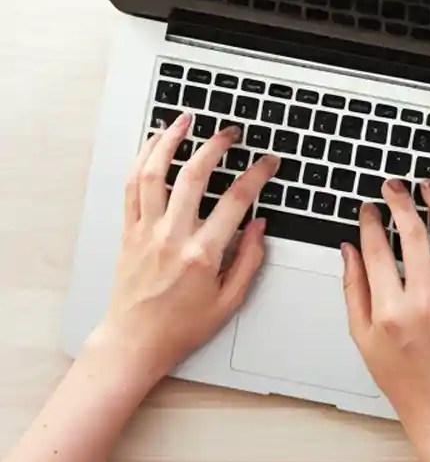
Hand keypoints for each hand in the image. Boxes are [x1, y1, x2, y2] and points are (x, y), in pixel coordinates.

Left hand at [89, 113, 279, 381]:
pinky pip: (131, 187)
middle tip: (231, 132)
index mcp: (202, 254)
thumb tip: (259, 225)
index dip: (257, 174)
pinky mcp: (128, 232)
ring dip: (169, 141)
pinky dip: (141, 160)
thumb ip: (249, 259)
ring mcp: (146, 231)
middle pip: (194, 176)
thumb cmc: (181, 326)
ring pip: (154, 173)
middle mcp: (171, 237)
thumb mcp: (229, 300)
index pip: (236, 200)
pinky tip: (152, 145)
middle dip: (215, 146)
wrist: (134, 341)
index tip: (268, 161)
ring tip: (184, 120)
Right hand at [341, 179, 429, 433]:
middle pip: (413, 234)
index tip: (367, 208)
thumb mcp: (361, 336)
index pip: (376, 249)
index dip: (369, 221)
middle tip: (393, 185)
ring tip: (428, 185)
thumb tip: (348, 249)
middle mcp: (422, 299)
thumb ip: (353, 289)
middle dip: (400, 201)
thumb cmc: (400, 374)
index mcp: (388, 310)